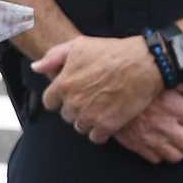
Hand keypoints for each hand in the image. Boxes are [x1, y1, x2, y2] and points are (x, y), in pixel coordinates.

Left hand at [34, 35, 160, 143]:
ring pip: (80, 126)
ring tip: (101, 106)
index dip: (60, 97)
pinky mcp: (107, 125)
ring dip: (88, 120)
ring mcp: (90, 116)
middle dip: (75, 107)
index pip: (50, 102)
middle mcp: (73, 103)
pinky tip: (109, 119)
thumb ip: (53, 57)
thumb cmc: (112, 51)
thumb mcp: (79, 45)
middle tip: (91, 97)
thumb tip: (36, 68)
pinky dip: (101, 131)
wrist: (146, 63)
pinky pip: (95, 137)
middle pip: (66, 115)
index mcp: (63, 85)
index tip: (73, 92)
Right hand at [113, 84, 182, 163]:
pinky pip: (156, 159)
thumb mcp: (166, 80)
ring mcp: (150, 139)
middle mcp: (164, 126)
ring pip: (177, 156)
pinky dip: (163, 153)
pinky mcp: (137, 146)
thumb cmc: (135, 84)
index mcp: (173, 108)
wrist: (104, 95)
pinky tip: (164, 142)